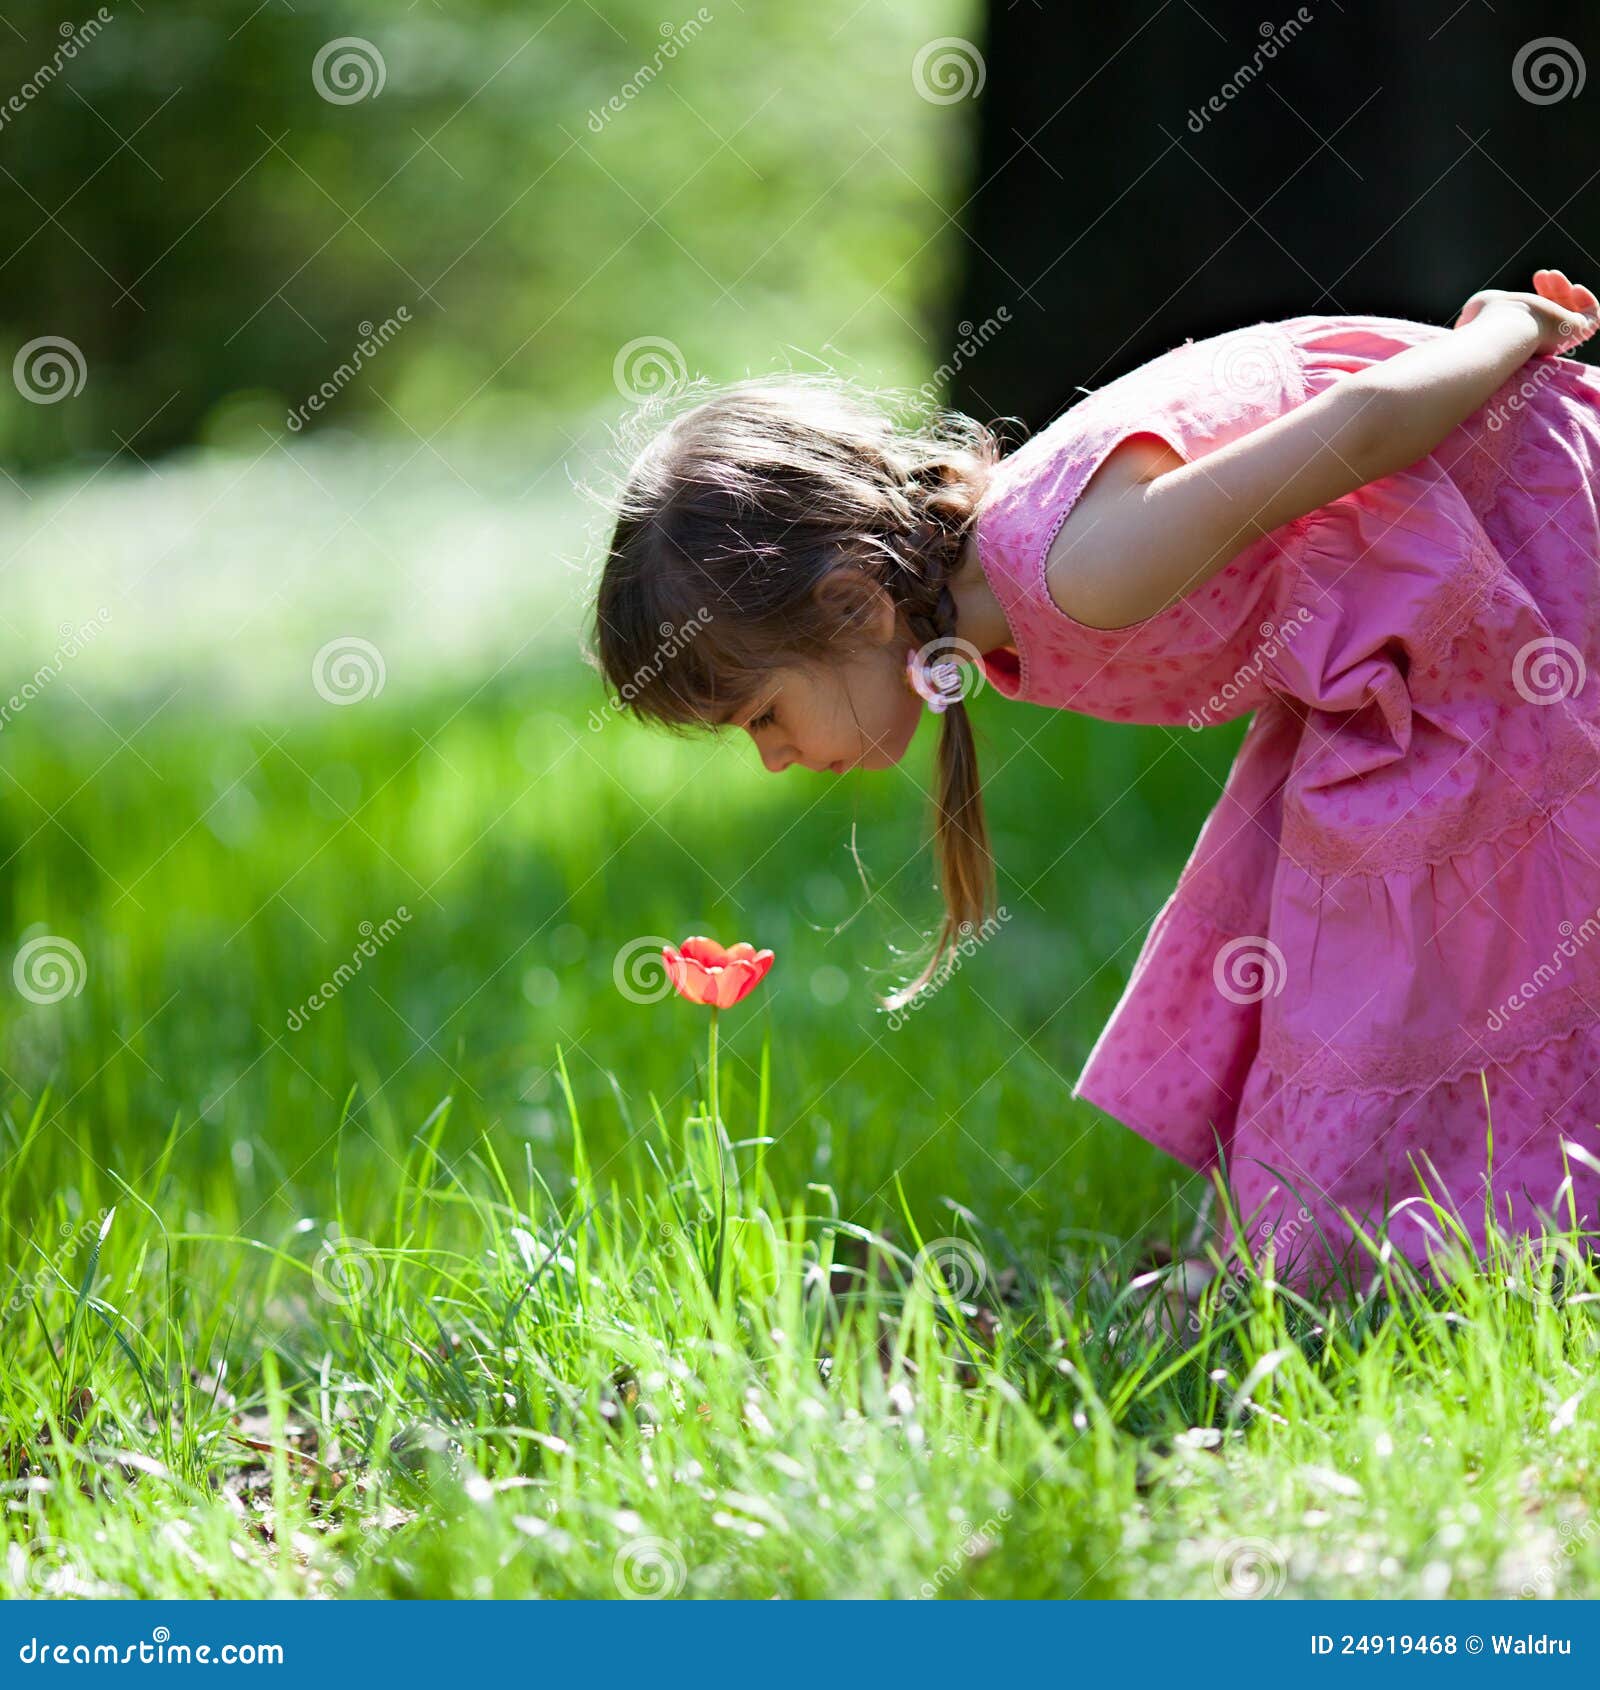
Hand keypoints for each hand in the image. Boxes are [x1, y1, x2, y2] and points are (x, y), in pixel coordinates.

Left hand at [1454, 268, 1599, 354]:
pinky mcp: (1574, 334)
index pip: (1539, 315)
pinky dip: (1589, 302)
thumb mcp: (1484, 303)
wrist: (1502, 329)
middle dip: (1552, 288)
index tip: (1539, 275)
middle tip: (1543, 274)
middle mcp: (1539, 341)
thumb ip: (1489, 303)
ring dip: (1565, 290)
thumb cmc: (1488, 318)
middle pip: (1555, 313)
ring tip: (1553, 275)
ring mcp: (1557, 338)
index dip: (1543, 292)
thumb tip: (1482, 305)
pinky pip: (1592, 319)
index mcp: (1520, 336)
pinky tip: (1576, 288)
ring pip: (1570, 313)